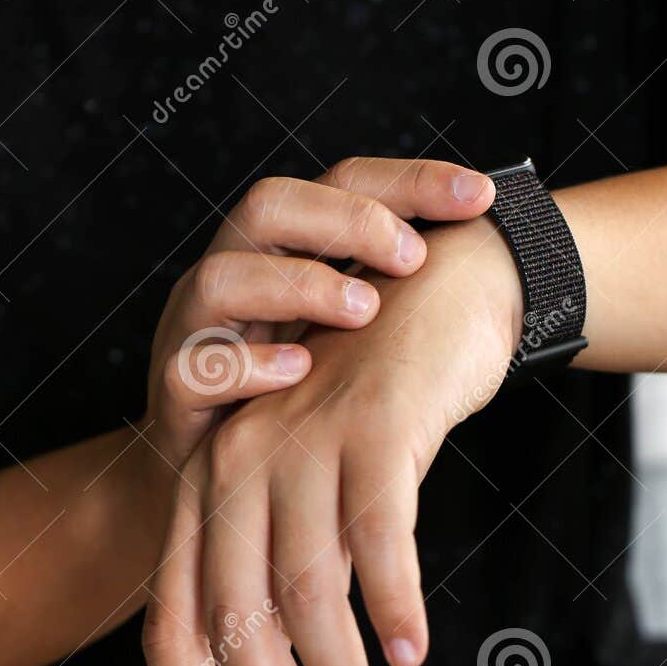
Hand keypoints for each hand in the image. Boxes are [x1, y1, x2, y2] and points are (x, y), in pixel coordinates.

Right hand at [141, 158, 496, 472]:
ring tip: (365, 308)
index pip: (339, 181)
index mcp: (282, 246)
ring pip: (223, 276)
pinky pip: (194, 366)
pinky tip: (300, 370)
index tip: (480, 194)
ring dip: (299, 285)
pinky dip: (248, 365)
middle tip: (414, 256)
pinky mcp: (173, 393)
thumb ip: (395, 290)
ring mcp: (195, 329)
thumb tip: (493, 251)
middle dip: (349, 221)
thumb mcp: (350, 333)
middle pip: (271, 203)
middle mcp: (233, 269)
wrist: (213, 486)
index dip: (409, 179)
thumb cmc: (300, 396)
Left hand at [142, 218, 522, 665]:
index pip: (176, 607)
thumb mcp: (315, 480)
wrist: (438, 289)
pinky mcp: (372, 425)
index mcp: (213, 479)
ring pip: (308, 585)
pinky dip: (395, 602)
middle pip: (235, 610)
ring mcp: (303, 438)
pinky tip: (411, 648)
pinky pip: (379, 536)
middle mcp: (241, 459)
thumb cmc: (376, 402)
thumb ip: (289, 563)